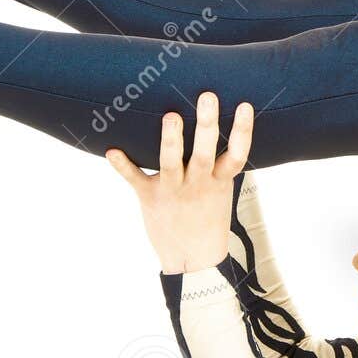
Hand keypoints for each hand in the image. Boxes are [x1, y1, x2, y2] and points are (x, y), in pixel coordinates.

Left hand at [107, 91, 254, 273]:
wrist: (193, 259)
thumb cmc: (207, 218)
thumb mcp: (220, 190)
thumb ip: (216, 163)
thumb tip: (212, 125)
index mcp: (218, 181)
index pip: (236, 154)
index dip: (243, 131)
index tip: (245, 106)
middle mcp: (197, 184)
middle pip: (203, 152)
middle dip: (206, 125)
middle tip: (207, 97)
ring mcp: (173, 190)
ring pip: (172, 163)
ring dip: (171, 139)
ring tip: (171, 116)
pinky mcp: (150, 197)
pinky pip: (135, 178)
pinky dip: (123, 165)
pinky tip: (112, 150)